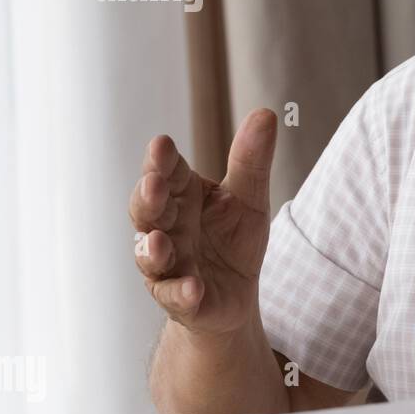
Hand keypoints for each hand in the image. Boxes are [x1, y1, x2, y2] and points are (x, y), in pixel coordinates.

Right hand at [129, 109, 277, 333]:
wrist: (235, 297)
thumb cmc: (232, 239)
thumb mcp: (249, 197)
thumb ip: (251, 160)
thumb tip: (267, 113)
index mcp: (182, 197)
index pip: (166, 174)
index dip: (160, 161)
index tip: (161, 145)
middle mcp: (166, 228)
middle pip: (148, 211)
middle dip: (147, 198)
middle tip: (152, 184)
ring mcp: (169, 266)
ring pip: (150, 256)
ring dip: (152, 249)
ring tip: (159, 242)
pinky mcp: (182, 300)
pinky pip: (176, 297)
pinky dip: (181, 292)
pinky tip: (193, 287)